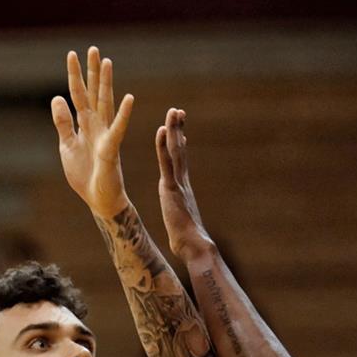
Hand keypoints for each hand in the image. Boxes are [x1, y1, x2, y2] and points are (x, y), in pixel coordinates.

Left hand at [52, 47, 134, 215]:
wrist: (99, 199)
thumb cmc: (86, 174)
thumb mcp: (67, 145)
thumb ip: (63, 123)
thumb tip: (56, 97)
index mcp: (85, 124)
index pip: (78, 95)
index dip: (75, 75)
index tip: (72, 54)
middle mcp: (97, 125)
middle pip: (94, 93)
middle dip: (93, 72)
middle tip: (93, 48)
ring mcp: (106, 135)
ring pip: (106, 104)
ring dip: (107, 83)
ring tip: (107, 62)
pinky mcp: (112, 149)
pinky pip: (118, 129)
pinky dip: (124, 114)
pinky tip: (129, 97)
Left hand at [156, 107, 211, 255]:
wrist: (194, 246)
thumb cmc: (187, 240)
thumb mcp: (180, 220)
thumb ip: (179, 214)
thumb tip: (181, 220)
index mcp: (182, 187)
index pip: (180, 160)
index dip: (180, 143)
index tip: (180, 128)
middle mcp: (182, 181)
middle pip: (181, 149)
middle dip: (179, 129)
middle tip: (178, 111)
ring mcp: (178, 182)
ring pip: (176, 150)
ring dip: (174, 129)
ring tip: (174, 111)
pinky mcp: (172, 188)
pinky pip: (167, 162)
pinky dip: (164, 145)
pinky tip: (162, 130)